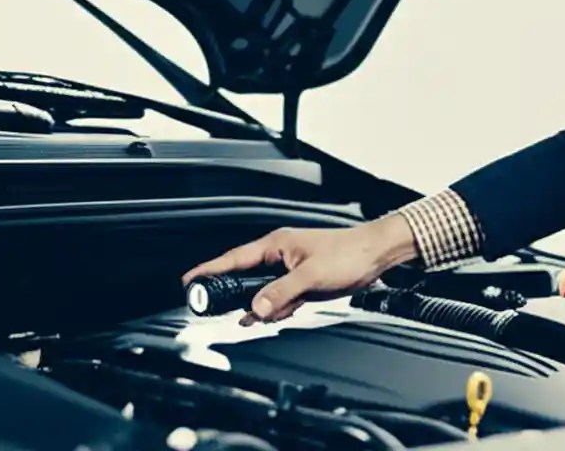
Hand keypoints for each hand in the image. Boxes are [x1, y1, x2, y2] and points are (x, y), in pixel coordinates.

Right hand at [181, 214, 418, 323]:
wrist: (375, 256)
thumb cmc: (348, 253)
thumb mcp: (311, 275)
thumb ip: (281, 291)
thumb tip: (255, 307)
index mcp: (275, 245)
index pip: (233, 258)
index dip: (209, 270)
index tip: (189, 281)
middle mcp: (279, 256)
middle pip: (243, 278)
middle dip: (232, 295)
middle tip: (214, 310)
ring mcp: (289, 270)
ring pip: (261, 291)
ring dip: (257, 306)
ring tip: (247, 319)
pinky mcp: (301, 283)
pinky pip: (277, 298)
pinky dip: (273, 308)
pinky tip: (269, 316)